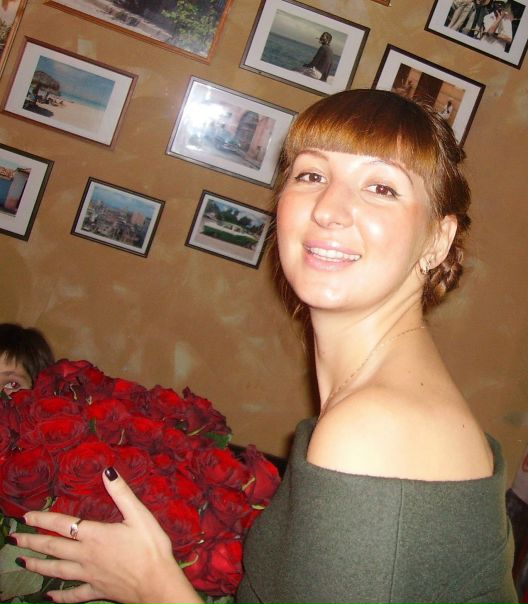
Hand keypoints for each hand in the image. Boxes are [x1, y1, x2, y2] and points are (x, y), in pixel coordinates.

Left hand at [12, 468, 201, 603]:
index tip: (26, 516)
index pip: (63, 524)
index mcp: (95, 534)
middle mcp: (86, 555)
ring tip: (23, 561)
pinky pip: (73, 594)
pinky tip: (50, 597)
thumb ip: (122, 493)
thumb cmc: (151, 547)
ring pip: (57, 570)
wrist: (157, 582)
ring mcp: (89, 574)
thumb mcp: (139, 514)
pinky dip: (60, 596)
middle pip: (54, 547)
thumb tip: (107, 472)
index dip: (43, 519)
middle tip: (15, 539)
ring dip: (38, 565)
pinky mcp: (96, 590)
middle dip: (32, 542)